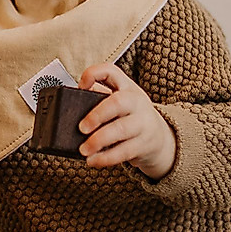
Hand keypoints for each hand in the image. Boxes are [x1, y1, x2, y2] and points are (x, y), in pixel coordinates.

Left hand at [77, 63, 176, 180]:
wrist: (160, 137)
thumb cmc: (131, 116)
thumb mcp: (120, 101)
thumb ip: (98, 98)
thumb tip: (70, 103)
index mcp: (127, 87)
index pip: (111, 71)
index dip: (94, 74)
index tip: (80, 86)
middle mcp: (137, 102)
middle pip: (118, 102)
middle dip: (97, 115)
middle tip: (81, 128)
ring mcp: (142, 123)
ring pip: (120, 130)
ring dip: (98, 141)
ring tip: (83, 149)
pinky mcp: (143, 144)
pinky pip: (123, 151)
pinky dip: (106, 158)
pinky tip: (93, 160)